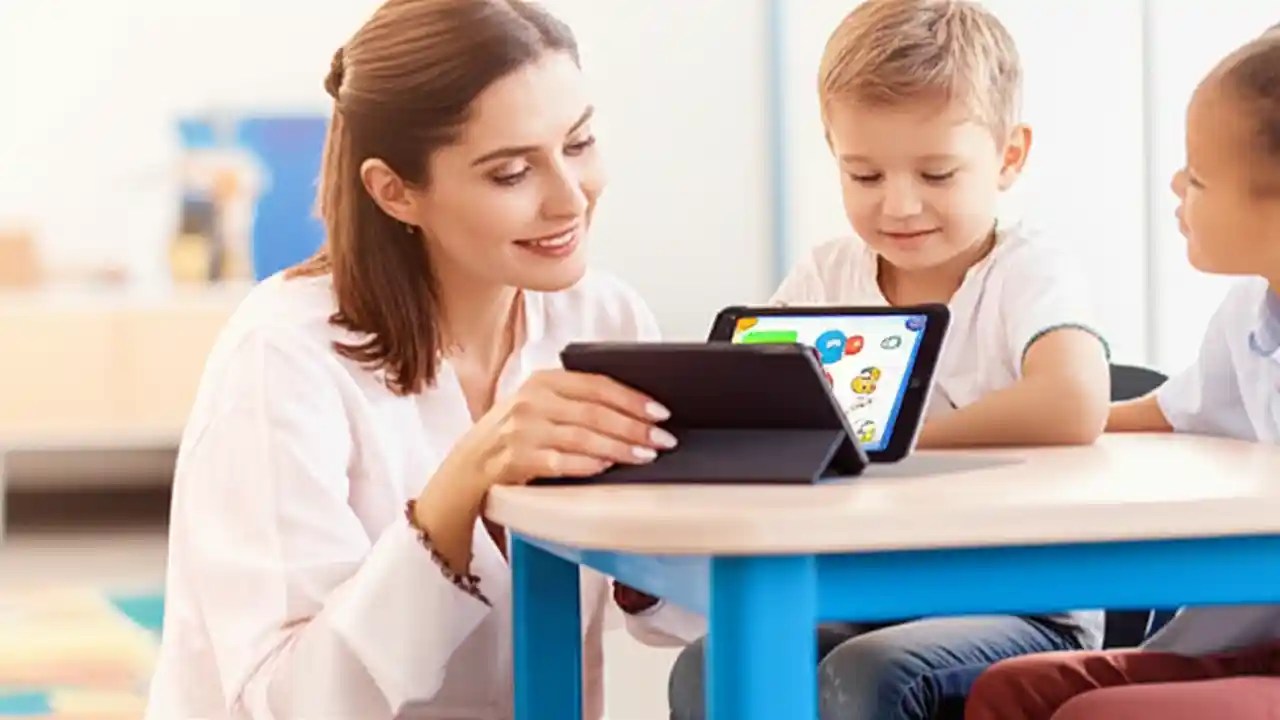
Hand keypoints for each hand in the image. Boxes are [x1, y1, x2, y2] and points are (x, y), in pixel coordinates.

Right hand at [465, 368, 676, 484]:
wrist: (469, 465)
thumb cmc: (513, 433)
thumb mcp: (539, 404)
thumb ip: (576, 400)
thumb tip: (634, 410)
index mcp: (543, 381)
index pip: (597, 385)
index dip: (632, 398)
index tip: (659, 412)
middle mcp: (532, 401)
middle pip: (595, 412)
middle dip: (635, 427)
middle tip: (662, 439)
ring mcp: (523, 430)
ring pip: (583, 437)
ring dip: (620, 448)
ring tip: (645, 456)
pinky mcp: (517, 459)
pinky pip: (561, 462)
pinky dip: (587, 465)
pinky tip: (607, 467)